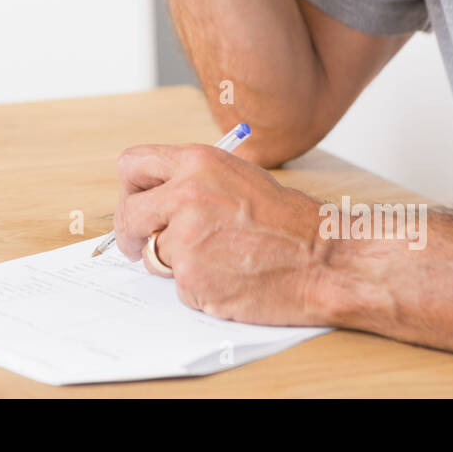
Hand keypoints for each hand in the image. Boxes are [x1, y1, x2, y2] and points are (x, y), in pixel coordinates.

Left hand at [113, 142, 332, 324]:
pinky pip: (178, 286)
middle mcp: (186, 196)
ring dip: (175, 263)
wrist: (324, 260)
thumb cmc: (289, 222)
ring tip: (219, 259)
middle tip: (143, 246)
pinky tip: (230, 279)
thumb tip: (154, 198)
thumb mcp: (238, 177)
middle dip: (133, 234)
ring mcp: (187, 239)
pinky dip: (198, 288)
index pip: (132, 164)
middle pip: (129, 215)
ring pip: (153, 255)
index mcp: (197, 163)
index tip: (136, 205)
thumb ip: (192, 181)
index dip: (130, 189)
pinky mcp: (192, 279)